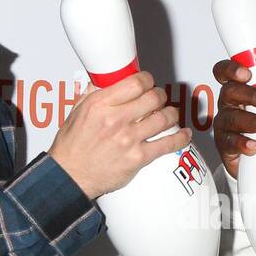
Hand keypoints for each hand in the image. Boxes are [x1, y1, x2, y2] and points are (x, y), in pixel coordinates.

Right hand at [48, 70, 190, 200]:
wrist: (70, 176)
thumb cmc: (71, 146)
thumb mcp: (76, 112)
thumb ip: (93, 94)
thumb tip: (105, 80)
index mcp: (100, 104)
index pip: (135, 82)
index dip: (147, 80)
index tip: (148, 82)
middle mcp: (116, 119)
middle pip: (153, 98)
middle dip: (160, 95)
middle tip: (159, 98)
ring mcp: (128, 139)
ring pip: (164, 118)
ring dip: (171, 114)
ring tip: (170, 114)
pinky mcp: (138, 158)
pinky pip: (167, 144)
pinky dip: (180, 138)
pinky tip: (185, 135)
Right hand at [212, 57, 255, 179]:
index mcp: (237, 88)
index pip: (224, 72)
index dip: (231, 69)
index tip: (247, 73)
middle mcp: (226, 104)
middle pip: (230, 92)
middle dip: (252, 96)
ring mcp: (223, 125)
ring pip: (232, 118)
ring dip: (254, 122)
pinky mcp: (224, 146)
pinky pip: (229, 143)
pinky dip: (243, 144)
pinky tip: (255, 146)